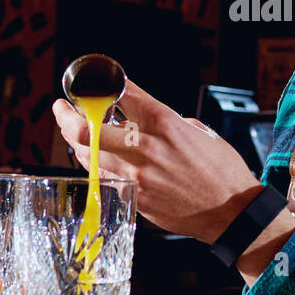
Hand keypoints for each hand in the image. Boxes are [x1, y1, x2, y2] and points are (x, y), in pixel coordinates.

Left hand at [52, 79, 265, 244]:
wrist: (232, 212)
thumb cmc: (221, 169)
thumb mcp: (197, 130)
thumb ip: (163, 121)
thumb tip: (139, 117)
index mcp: (164, 123)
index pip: (120, 93)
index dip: (100, 84)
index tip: (91, 82)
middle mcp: (146, 148)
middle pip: (86, 129)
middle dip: (67, 116)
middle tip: (62, 108)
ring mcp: (137, 176)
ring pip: (87, 156)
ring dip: (76, 141)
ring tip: (74, 132)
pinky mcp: (135, 199)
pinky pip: (103, 177)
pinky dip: (94, 165)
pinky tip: (94, 157)